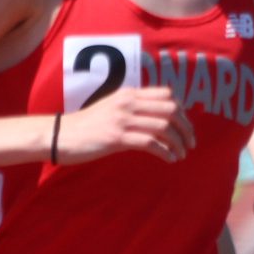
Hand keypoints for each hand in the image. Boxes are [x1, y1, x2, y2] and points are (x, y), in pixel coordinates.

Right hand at [57, 87, 195, 164]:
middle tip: (190, 143)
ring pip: (163, 127)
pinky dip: (165, 152)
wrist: (62, 134)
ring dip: (178, 143)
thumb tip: (158, 118)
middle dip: (186, 127)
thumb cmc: (87, 125)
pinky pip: (150, 143)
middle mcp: (128, 103)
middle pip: (170, 110)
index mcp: (129, 94)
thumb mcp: (112, 108)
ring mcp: (122, 119)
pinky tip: (169, 159)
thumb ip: (133, 108)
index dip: (182, 111)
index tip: (186, 126)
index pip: (166, 95)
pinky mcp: (117, 138)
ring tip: (181, 154)